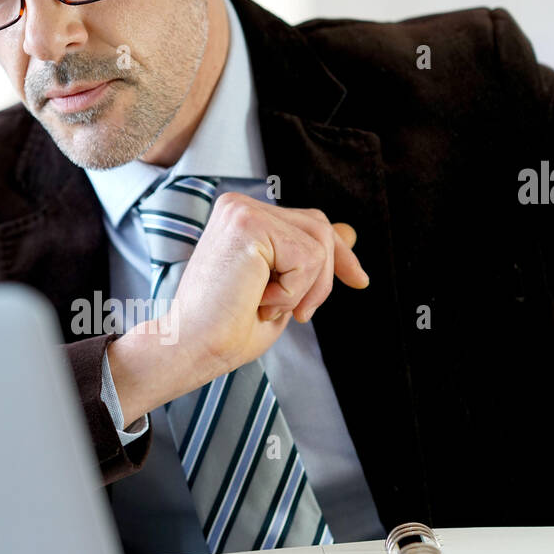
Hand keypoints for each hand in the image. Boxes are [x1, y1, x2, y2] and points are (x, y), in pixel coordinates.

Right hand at [107, 196, 368, 422]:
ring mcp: (241, 210)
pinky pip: (305, 256)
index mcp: (243, 217)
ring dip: (303, 289)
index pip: (309, 223)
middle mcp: (239, 206)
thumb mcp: (283, 288)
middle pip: (319, 229)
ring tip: (265, 306)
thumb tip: (350, 232)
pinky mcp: (247, 223)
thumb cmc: (228, 328)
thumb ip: (310, 256)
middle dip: (323, 279)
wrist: (193, 347)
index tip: (359, 280)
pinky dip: (291, 291)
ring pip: (317, 244)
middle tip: (299, 315)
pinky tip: (258, 300)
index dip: (339, 254)